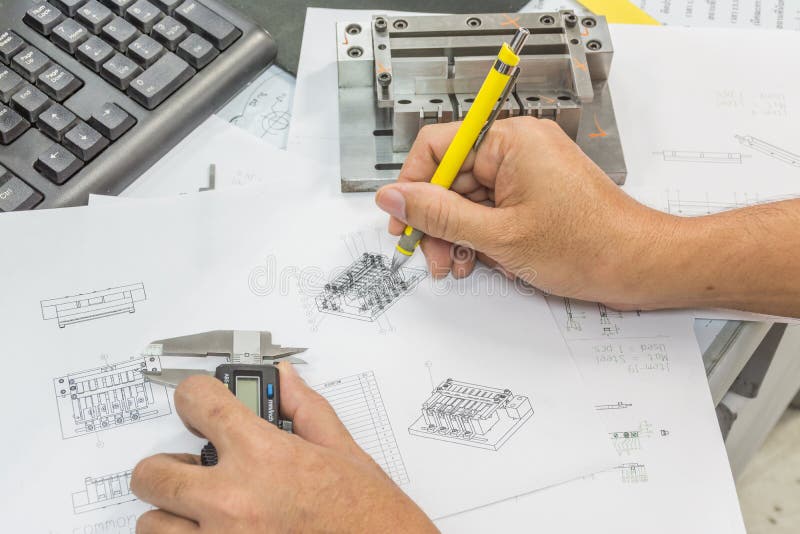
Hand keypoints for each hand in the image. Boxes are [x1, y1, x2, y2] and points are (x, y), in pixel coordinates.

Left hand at [131, 364, 437, 532]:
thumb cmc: (368, 516)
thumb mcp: (343, 451)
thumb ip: (305, 409)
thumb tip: (286, 382)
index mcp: (263, 455)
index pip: (197, 402)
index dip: (194, 395)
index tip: (196, 402)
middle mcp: (231, 500)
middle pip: (151, 473)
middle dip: (169, 466)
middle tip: (193, 469)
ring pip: (152, 524)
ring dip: (173, 514)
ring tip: (203, 511)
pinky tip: (217, 532)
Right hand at [374, 117, 674, 308]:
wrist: (637, 266)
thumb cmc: (588, 245)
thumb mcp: (498, 235)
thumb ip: (438, 214)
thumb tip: (394, 198)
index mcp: (510, 140)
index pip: (437, 146)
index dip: (412, 186)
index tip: (401, 219)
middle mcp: (517, 148)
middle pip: (450, 178)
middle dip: (436, 221)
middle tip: (430, 254)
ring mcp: (526, 172)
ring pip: (467, 200)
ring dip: (455, 235)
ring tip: (456, 264)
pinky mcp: (532, 195)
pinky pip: (489, 210)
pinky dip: (478, 236)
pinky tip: (479, 261)